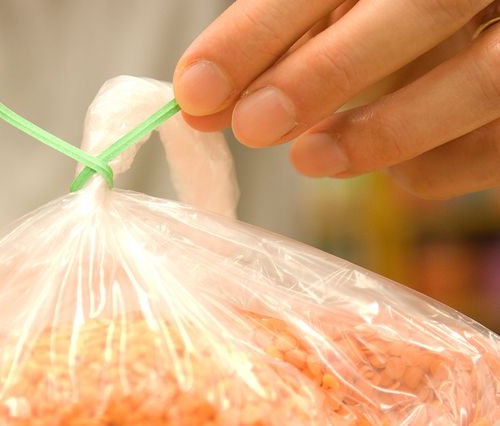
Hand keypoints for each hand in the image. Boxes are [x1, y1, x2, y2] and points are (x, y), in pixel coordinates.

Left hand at [174, 1, 499, 198]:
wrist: (478, 25)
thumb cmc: (389, 21)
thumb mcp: (344, 10)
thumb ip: (280, 41)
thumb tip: (202, 100)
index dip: (258, 30)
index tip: (196, 89)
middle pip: (419, 7)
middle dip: (324, 72)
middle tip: (253, 126)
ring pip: (480, 80)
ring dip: (384, 130)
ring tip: (310, 159)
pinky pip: (495, 144)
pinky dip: (434, 166)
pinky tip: (394, 168)